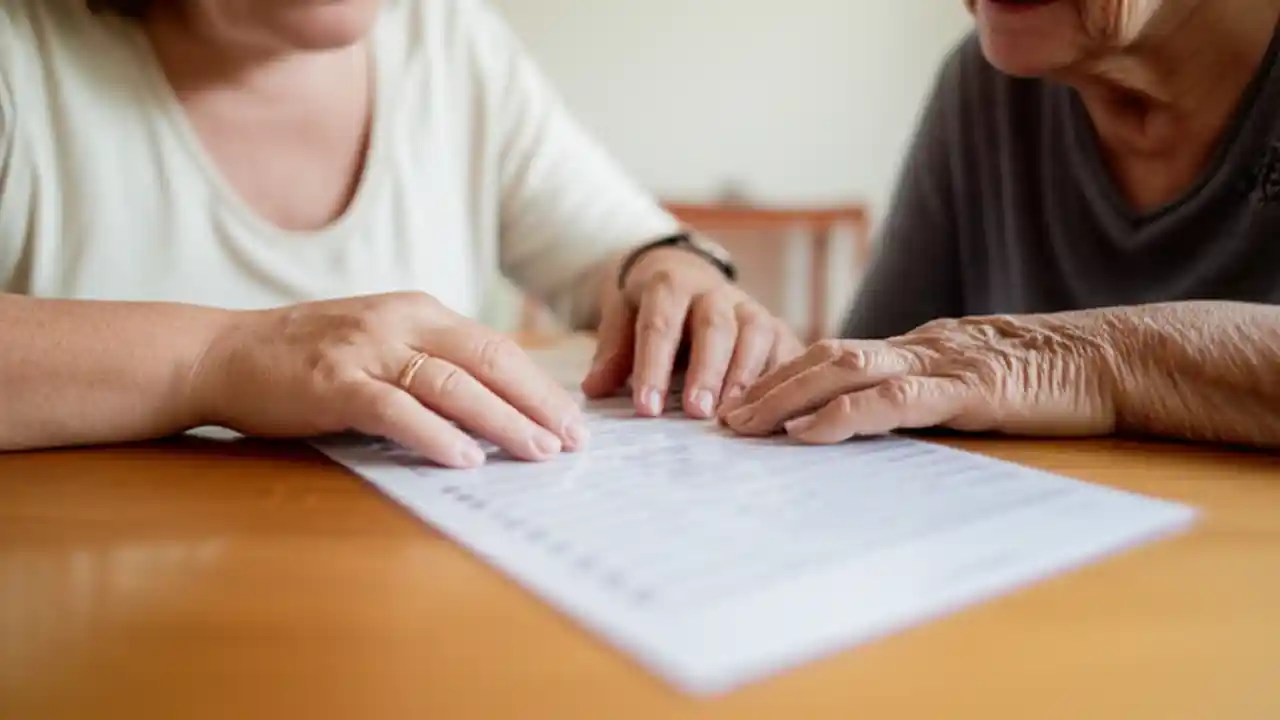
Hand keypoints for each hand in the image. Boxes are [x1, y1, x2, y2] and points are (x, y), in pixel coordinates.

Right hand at [193, 292, 586, 467]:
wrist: (220, 351)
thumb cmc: (306, 357)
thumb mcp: (379, 343)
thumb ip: (429, 364)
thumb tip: (493, 408)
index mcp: (418, 311)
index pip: (496, 347)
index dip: (538, 385)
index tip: (572, 419)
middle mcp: (400, 322)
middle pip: (488, 360)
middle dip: (537, 403)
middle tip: (574, 441)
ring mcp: (367, 350)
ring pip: (452, 384)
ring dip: (502, 421)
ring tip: (538, 452)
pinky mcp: (334, 383)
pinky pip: (396, 409)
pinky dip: (435, 435)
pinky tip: (466, 459)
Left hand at [581, 247, 803, 417]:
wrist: (685, 269)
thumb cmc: (650, 301)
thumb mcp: (621, 312)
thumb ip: (612, 350)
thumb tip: (595, 389)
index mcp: (671, 284)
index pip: (661, 326)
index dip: (653, 368)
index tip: (647, 408)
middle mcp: (715, 292)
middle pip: (715, 328)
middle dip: (708, 371)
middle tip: (699, 412)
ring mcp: (749, 307)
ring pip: (756, 334)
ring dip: (746, 377)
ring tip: (734, 416)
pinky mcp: (775, 325)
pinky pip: (785, 348)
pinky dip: (782, 377)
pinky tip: (773, 409)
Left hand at [721, 312, 1120, 442]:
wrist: (1110, 361)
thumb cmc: (1047, 381)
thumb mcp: (973, 386)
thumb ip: (928, 398)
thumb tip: (878, 424)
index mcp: (916, 348)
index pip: (835, 355)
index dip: (784, 376)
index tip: (743, 403)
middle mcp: (917, 347)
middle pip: (823, 356)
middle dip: (767, 385)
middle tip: (722, 418)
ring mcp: (939, 362)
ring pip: (844, 369)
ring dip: (786, 396)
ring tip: (744, 425)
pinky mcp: (966, 387)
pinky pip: (893, 400)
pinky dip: (844, 414)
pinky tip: (806, 432)